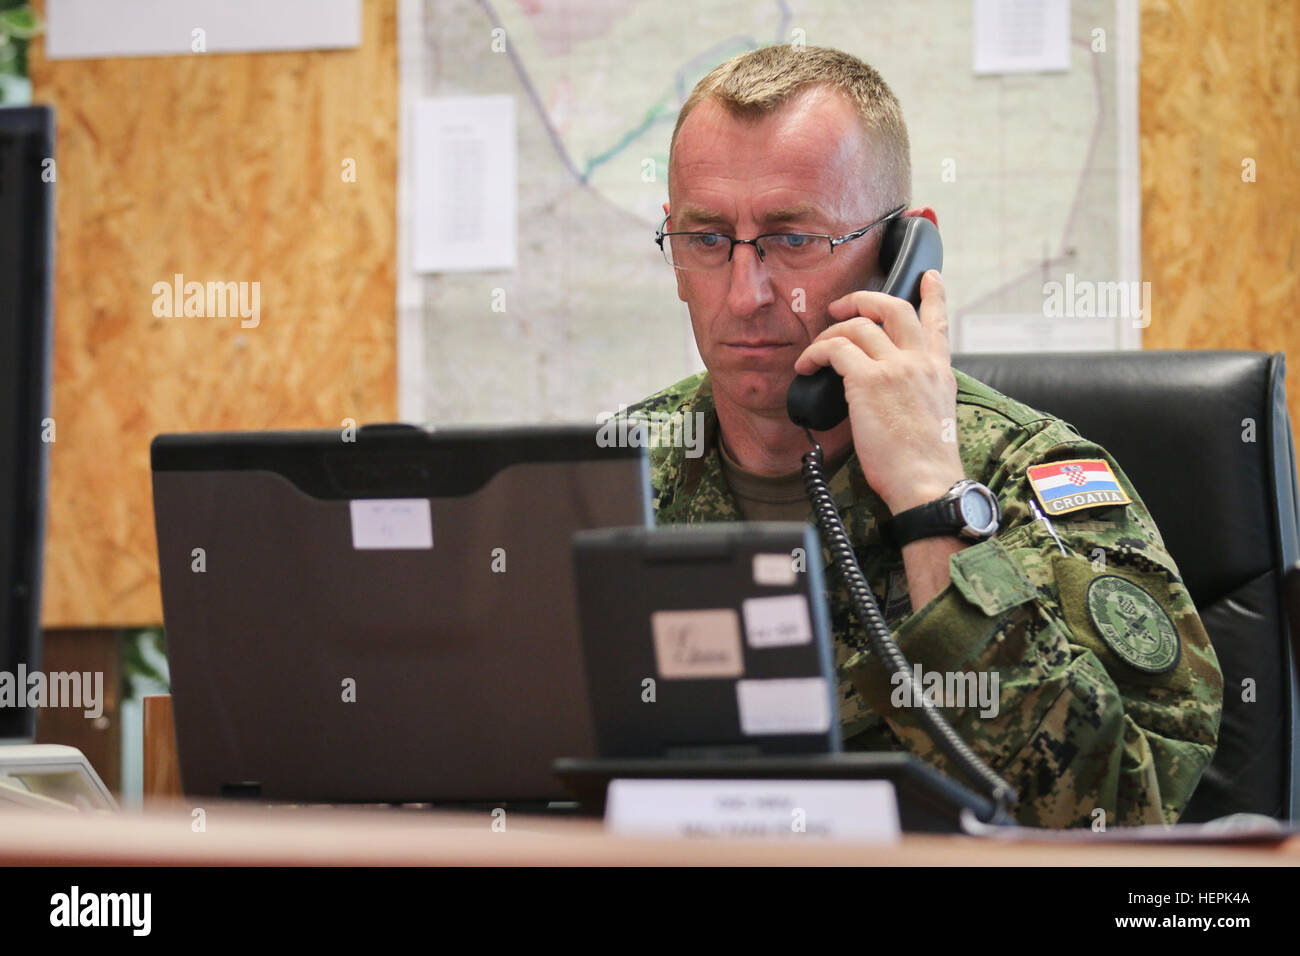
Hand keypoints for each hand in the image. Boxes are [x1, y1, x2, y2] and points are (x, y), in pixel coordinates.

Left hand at [792, 270, 963, 513]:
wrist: (926, 483)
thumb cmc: (924, 464)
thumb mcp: (934, 416)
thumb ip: (917, 392)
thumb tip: (886, 389)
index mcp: (939, 370)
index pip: (938, 322)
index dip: (933, 295)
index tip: (929, 277)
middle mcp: (920, 361)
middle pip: (893, 307)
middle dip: (862, 299)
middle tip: (842, 307)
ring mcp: (896, 367)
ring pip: (858, 325)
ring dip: (829, 333)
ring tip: (814, 350)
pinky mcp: (869, 380)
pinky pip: (834, 349)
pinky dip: (815, 353)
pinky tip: (806, 367)